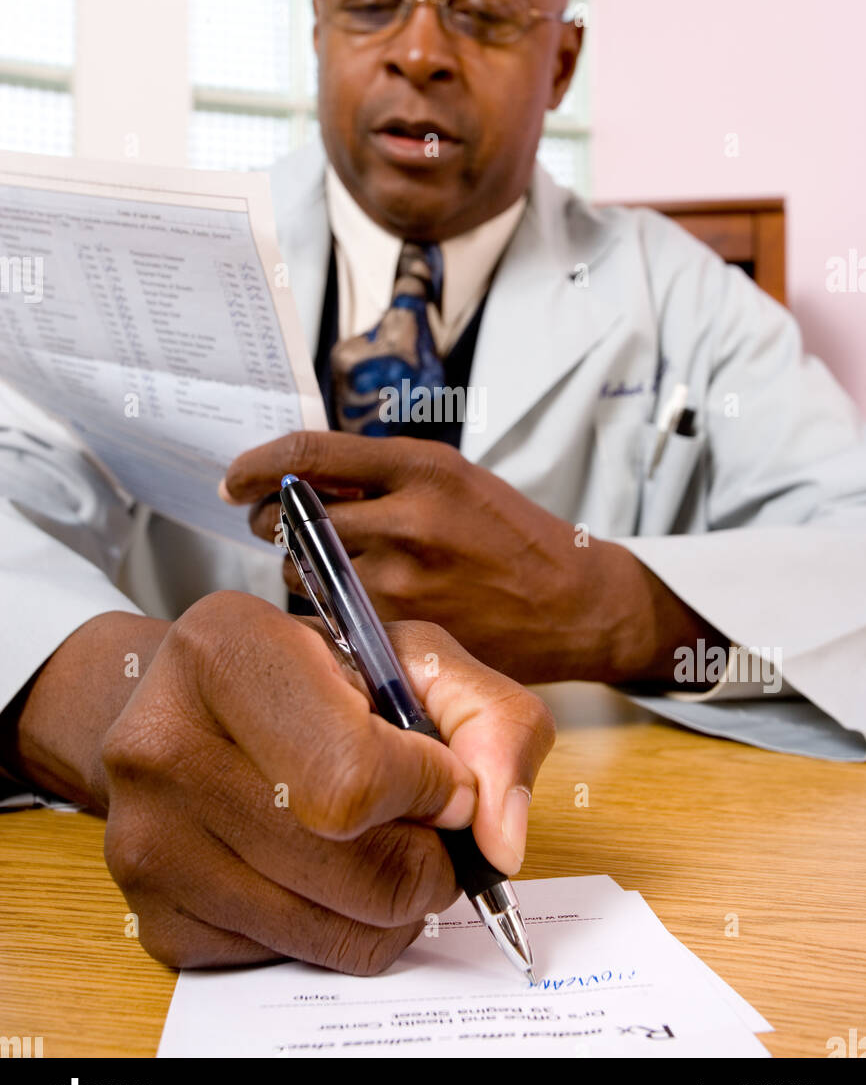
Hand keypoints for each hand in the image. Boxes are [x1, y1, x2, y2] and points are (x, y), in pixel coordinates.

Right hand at [101, 591, 553, 972]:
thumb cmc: (308, 679)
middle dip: (425, 861)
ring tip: (377, 844)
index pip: (353, 778)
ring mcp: (147, 839)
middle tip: (424, 826)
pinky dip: (331, 929)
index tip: (439, 776)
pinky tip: (316, 868)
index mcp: (226, 652)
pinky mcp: (154, 917)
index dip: (427, 790)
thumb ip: (491, 721)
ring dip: (390, 905)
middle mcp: (164, 744)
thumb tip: (500, 839)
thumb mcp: (409, 658)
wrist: (187, 708)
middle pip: (355, 872)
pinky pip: (290, 960)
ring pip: (333, 932)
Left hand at [222, 430, 623, 681]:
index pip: (308, 455)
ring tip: (333, 563)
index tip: (235, 477)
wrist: (573, 603)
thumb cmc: (511, 535)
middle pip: (292, 518)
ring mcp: (402, 580)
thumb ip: (382, 474)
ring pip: (303, 571)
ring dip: (300, 565)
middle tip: (275, 522)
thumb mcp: (455, 479)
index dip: (255, 465)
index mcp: (423, 466)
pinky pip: (331, 614)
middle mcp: (408, 519)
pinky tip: (353, 599)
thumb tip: (299, 476)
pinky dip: (327, 604)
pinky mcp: (401, 629)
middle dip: (271, 521)